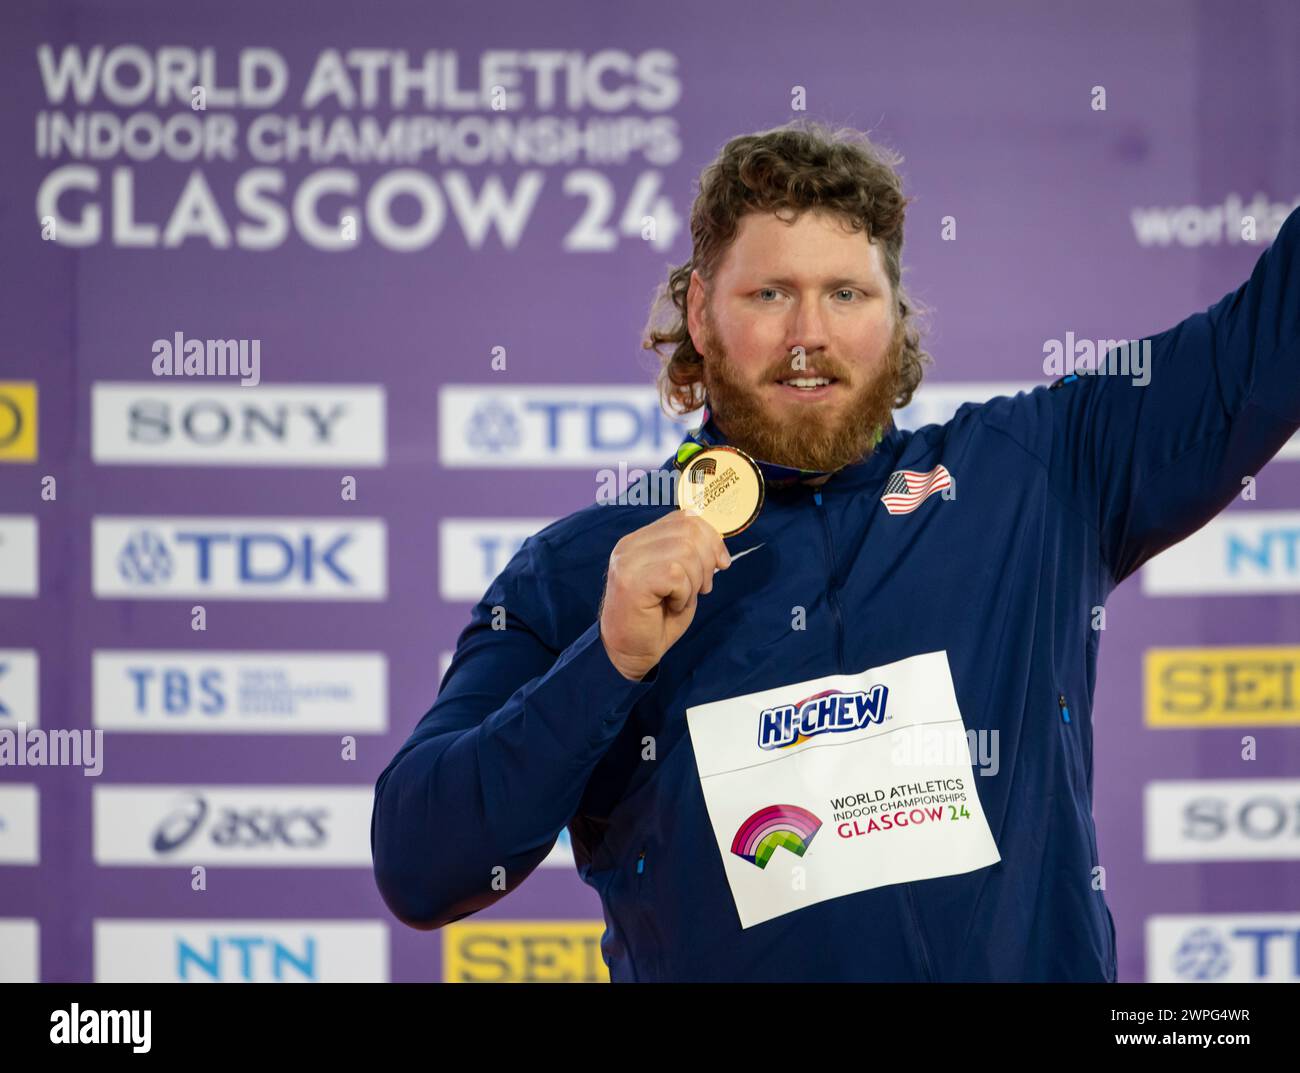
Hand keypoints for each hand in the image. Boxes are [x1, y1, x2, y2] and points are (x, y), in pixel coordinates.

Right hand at [598, 509, 730, 680]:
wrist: (629, 653)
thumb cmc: (656, 619)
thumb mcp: (680, 580)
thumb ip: (692, 555)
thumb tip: (719, 544)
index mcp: (640, 540)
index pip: (684, 518)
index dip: (710, 536)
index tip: (721, 562)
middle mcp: (630, 545)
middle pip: (688, 530)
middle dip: (707, 559)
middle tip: (702, 587)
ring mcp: (627, 562)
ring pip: (685, 551)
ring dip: (694, 580)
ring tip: (682, 598)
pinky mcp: (630, 581)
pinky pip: (676, 574)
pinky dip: (684, 593)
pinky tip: (672, 605)